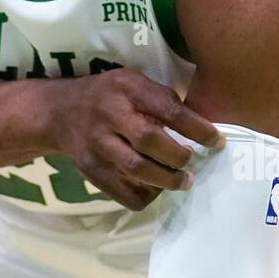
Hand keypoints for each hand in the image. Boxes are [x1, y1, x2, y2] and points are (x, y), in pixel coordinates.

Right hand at [42, 68, 224, 210]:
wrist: (61, 112)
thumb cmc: (109, 95)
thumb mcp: (132, 82)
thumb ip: (161, 98)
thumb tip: (202, 125)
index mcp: (126, 89)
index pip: (168, 109)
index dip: (197, 128)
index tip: (217, 141)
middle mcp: (109, 115)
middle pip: (150, 141)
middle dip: (179, 156)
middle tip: (192, 162)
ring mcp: (98, 146)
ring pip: (138, 170)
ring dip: (168, 180)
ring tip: (183, 180)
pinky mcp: (92, 172)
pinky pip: (125, 194)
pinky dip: (148, 195)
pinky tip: (155, 187)